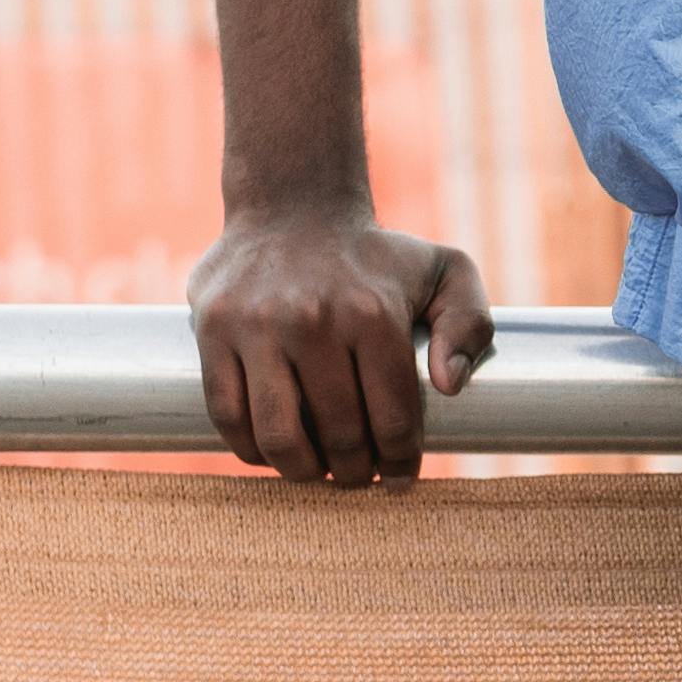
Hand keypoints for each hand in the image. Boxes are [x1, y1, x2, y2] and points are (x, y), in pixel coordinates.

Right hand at [190, 200, 489, 486]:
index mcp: (373, 313)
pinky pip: (225, 413)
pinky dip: (248, 448)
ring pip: (276, 434)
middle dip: (353, 472)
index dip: (400, 460)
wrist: (293, 205)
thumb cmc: (375, 255)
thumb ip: (469, 322)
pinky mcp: (212, 330)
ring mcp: (257, 326)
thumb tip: (450, 386)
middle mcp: (313, 320)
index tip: (400, 476)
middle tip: (356, 477)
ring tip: (315, 471)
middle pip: (337, 434)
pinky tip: (270, 452)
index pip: (392, 416)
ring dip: (301, 471)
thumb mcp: (446, 270)